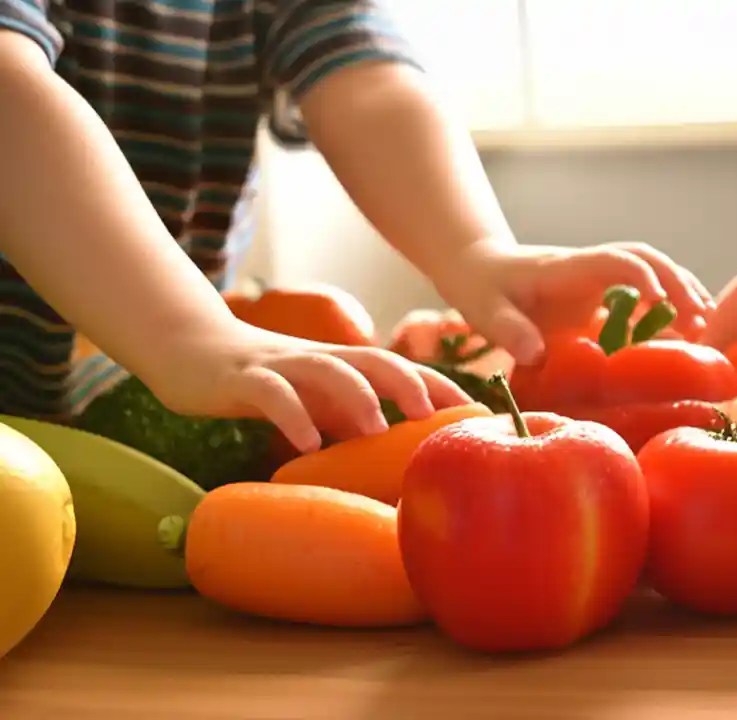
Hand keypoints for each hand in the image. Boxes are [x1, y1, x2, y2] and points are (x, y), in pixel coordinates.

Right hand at [144, 321, 472, 453]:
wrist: (188, 348)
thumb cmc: (263, 382)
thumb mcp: (312, 403)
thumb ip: (348, 421)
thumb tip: (392, 459)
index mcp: (341, 364)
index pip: (399, 367)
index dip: (437, 385)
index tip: (475, 411)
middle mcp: (318, 359)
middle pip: (374, 359)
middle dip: (409, 383)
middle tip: (435, 415)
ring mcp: (280, 365)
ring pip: (327, 368)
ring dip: (355, 395)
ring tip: (376, 428)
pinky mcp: (242, 378)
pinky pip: (271, 394)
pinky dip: (292, 415)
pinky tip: (307, 442)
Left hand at [430, 239, 713, 364]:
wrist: (479, 265)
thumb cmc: (481, 287)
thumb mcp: (484, 310)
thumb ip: (508, 331)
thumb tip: (535, 354)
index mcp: (568, 268)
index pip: (616, 260)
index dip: (643, 277)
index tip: (663, 303)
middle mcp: (591, 267)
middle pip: (647, 258)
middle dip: (678, 282)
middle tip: (701, 319)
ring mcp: (599, 278)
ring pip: (653, 269)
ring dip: (682, 290)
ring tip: (707, 324)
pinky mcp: (601, 293)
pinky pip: (643, 293)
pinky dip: (670, 306)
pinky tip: (689, 331)